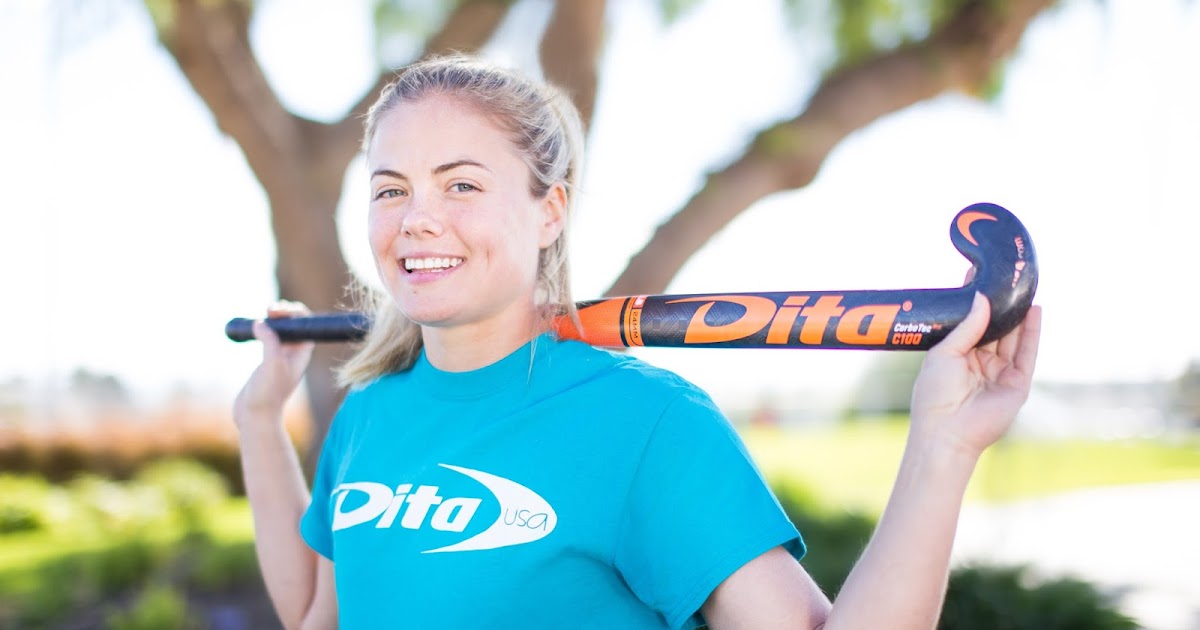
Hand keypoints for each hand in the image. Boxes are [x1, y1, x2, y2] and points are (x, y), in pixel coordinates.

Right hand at [233, 300, 315, 426]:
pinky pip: (268, 341)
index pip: (305, 325)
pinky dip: (262, 332)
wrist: (255, 417)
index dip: (294, 312)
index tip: (276, 311)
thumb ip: (270, 341)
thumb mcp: (271, 363)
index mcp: (301, 354)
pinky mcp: (266, 364)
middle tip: (268, 310)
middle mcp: (293, 355)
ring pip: (280, 332)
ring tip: (261, 317)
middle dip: (284, 313)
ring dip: (272, 321)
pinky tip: (253, 329)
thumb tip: (261, 322)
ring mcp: (279, 359)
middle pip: (294, 326)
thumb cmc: (267, 393)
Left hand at [909, 292, 1041, 458]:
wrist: (946, 430)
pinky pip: (1027, 354)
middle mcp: (980, 363)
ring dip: (1020, 315)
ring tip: (1025, 288)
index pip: (973, 323)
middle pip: (996, 328)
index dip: (978, 302)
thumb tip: (982, 298)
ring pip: (1014, 338)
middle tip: (1008, 277)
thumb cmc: (935, 393)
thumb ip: (968, 326)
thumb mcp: (946, 352)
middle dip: (1003, 305)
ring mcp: (1000, 373)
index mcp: (958, 355)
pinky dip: (1032, 332)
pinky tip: (1035, 311)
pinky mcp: (1018, 384)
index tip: (980, 275)